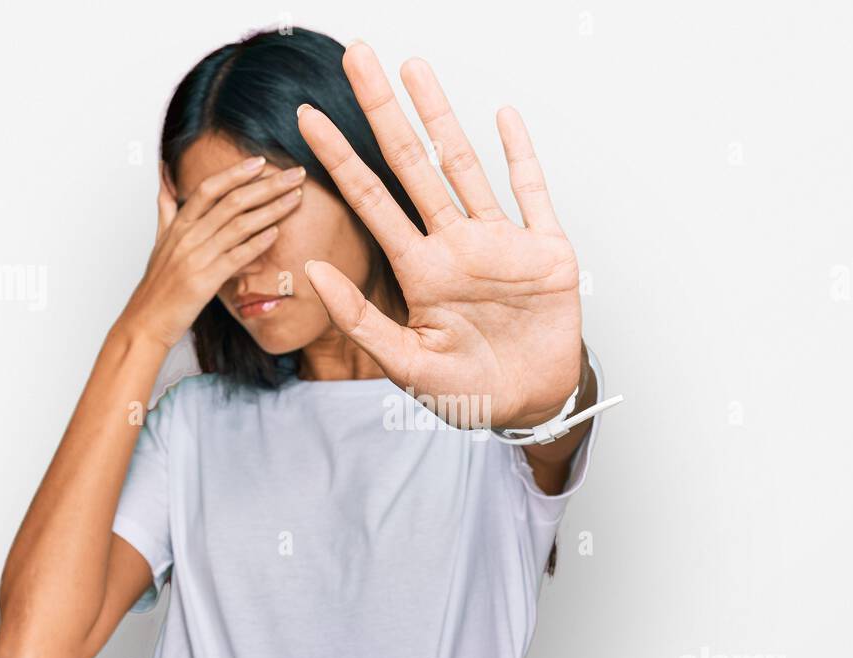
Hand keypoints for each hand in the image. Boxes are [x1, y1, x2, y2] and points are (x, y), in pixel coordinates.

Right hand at [120, 158, 306, 349]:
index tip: (260, 162)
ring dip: (271, 209)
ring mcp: (196, 257)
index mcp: (179, 225)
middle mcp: (187, 236)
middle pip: (231, 201)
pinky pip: (235, 257)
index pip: (209, 189)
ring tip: (295, 198)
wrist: (146, 321)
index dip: (235, 173)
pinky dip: (257, 244)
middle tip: (294, 174)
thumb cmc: (158, 285)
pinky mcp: (204, 280)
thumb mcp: (159, 242)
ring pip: (238, 225)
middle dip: (266, 185)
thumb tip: (164, 183)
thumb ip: (166, 210)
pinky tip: (276, 233)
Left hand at [297, 42, 582, 428]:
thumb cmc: (470, 392)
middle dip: (383, 111)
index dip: (339, 158)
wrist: (531, 405)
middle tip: (356, 57)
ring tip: (414, 68)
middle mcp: (454, 245)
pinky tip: (502, 117)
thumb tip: (311, 272)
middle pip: (412, 164)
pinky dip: (520, 155)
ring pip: (465, 164)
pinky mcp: (545, 249)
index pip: (371, 201)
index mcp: (420, 272)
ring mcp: (499, 242)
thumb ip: (360, 320)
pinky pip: (532, 192)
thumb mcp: (407, 365)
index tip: (307, 118)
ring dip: (441, 116)